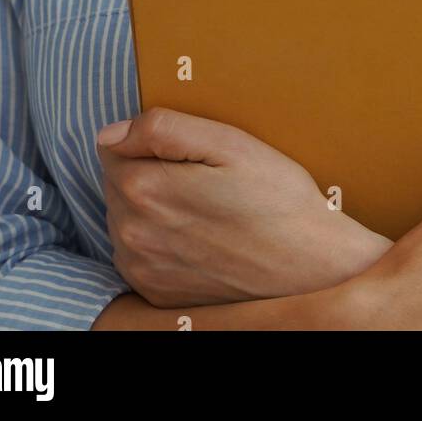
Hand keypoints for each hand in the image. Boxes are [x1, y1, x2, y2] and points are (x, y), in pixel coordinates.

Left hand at [96, 107, 391, 307]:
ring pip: (125, 216)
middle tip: (203, 176)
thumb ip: (163, 129)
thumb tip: (111, 133)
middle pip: (116, 181)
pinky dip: (157, 239)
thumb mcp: (230, 143)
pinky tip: (197, 235)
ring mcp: (142, 268)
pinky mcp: (154, 292)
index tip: (187, 150)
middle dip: (148, 170)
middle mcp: (132, 233)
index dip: (148, 140)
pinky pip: (137, 251)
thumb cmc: (277, 198)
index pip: (113, 145)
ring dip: (150, 206)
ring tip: (203, 206)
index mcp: (145, 188)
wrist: (310, 268)